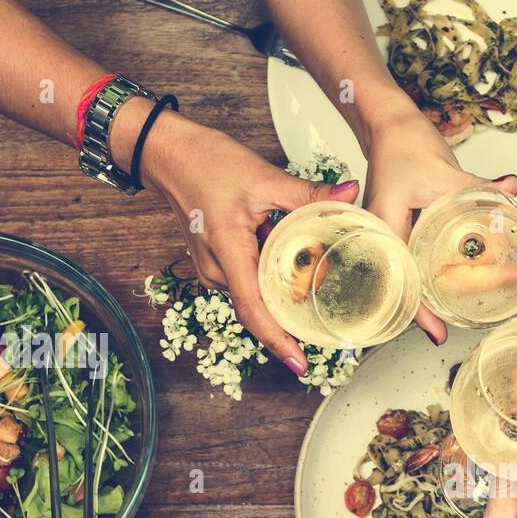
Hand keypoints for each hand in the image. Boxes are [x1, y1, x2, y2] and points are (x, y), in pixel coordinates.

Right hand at [141, 112, 359, 375]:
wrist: (166, 153)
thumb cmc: (205, 162)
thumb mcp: (264, 176)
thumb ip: (308, 193)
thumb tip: (349, 196)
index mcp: (227, 252)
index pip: (254, 310)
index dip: (278, 340)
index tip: (300, 364)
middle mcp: (216, 270)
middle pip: (261, 306)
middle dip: (293, 315)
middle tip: (331, 318)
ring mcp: (213, 269)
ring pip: (257, 292)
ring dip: (284, 290)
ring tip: (319, 284)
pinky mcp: (217, 263)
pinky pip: (249, 280)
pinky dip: (273, 276)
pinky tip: (295, 264)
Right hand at [363, 103, 516, 344]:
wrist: (390, 123)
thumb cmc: (402, 143)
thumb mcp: (441, 169)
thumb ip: (477, 187)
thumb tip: (511, 194)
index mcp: (383, 229)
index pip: (400, 282)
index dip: (420, 314)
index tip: (439, 334)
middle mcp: (387, 237)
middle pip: (410, 285)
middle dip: (436, 306)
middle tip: (459, 324)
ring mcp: (398, 234)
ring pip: (420, 272)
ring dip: (445, 286)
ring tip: (470, 302)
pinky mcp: (411, 227)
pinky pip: (429, 252)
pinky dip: (451, 259)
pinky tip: (474, 261)